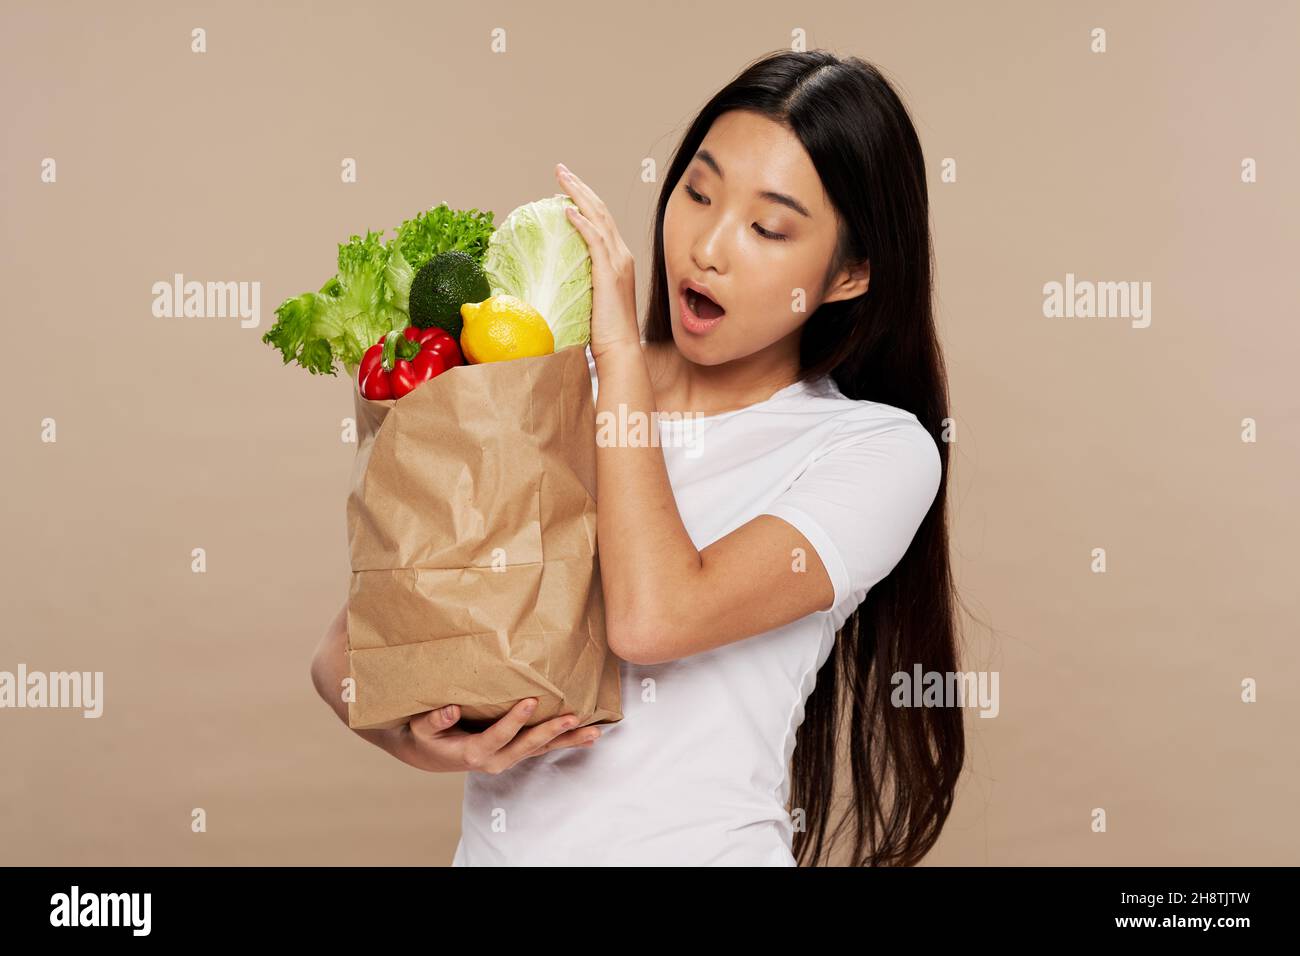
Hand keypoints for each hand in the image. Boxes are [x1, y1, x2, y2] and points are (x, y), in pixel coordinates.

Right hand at [388, 697, 601, 773]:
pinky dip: (566, 741)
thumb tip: (449, 710)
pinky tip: (589, 736)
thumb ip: (434, 720)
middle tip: (572, 717)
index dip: (515, 720)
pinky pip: (544, 748)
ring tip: (594, 732)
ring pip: (542, 749)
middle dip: (551, 731)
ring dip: (568, 739)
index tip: (531, 701)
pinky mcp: (517, 753)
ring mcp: (509, 758)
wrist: (433, 755)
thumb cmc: (428, 736)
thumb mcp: (423, 728)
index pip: (499, 736)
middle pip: (528, 746)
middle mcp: (496, 760)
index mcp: (474, 753)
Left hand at [555, 163, 641, 359]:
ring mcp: (617, 262)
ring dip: (578, 195)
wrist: (620, 350)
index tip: (565, 188)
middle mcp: (621, 256)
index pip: (601, 221)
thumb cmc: (603, 335)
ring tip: (561, 178)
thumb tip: (550, 281)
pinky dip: (581, 222)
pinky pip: (595, 240)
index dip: (584, 200)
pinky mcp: (610, 273)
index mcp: (617, 261)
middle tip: (561, 170)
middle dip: (580, 187)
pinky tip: (566, 210)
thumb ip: (575, 285)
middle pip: (600, 211)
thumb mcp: (587, 302)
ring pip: (599, 218)